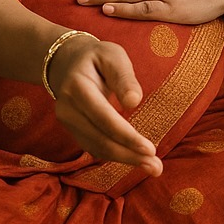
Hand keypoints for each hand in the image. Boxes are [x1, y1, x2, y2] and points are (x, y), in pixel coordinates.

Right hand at [47, 32, 162, 175]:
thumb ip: (124, 77)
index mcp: (77, 87)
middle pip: (99, 139)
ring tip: (152, 167)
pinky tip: (134, 159)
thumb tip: (133, 102)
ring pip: (96, 148)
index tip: (150, 149)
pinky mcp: (72, 130)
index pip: (103, 118)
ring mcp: (67, 121)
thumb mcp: (114, 56)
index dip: (126, 136)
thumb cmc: (98, 58)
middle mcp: (67, 108)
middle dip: (128, 155)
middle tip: (157, 166)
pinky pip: (93, 147)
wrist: (67, 62)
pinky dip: (115, 156)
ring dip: (124, 159)